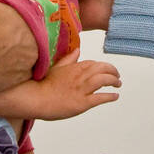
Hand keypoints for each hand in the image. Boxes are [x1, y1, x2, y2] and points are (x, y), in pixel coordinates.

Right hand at [0, 48, 120, 120]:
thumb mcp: (56, 67)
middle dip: (113, 71)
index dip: (104, 66)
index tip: (107, 69)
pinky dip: (110, 96)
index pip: (95, 63)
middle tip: (117, 76)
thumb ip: (68, 59)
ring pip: (104, 81)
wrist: (35, 98)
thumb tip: (77, 50)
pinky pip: (100, 98)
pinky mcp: (81, 103)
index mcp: (75, 67)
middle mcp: (80, 76)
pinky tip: (115, 96)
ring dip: (114, 81)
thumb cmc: (43, 84)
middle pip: (103, 69)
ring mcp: (81, 90)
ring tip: (118, 84)